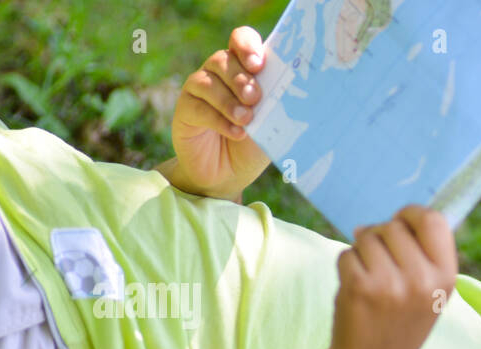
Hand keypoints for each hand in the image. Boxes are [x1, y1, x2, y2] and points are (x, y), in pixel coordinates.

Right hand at [171, 26, 270, 198]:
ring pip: (208, 82)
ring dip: (229, 100)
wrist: (229, 175)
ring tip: (246, 120)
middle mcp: (218, 73)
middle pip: (223, 59)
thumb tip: (295, 95)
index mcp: (243, 69)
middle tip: (255, 98)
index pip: (241, 41)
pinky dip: (219, 120)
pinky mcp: (185, 110)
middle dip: (241, 78)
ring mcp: (199, 90)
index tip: (259, 64)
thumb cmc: (253, 146)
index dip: (247, 45)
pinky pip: (198, 107)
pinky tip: (236, 133)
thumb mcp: (271, 126)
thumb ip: (277, 107)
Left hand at [328, 205, 458, 348]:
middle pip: (394, 226)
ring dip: (362, 253)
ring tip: (370, 283)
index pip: (434, 220)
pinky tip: (355, 291)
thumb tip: (384, 219)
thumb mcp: (427, 292)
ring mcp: (391, 284)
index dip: (412, 214)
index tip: (400, 221)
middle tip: (382, 268)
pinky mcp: (361, 287)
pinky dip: (346, 267)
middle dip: (381, 237)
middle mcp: (423, 280)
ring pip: (367, 237)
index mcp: (446, 278)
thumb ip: (420, 255)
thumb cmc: (398, 323)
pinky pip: (347, 254)